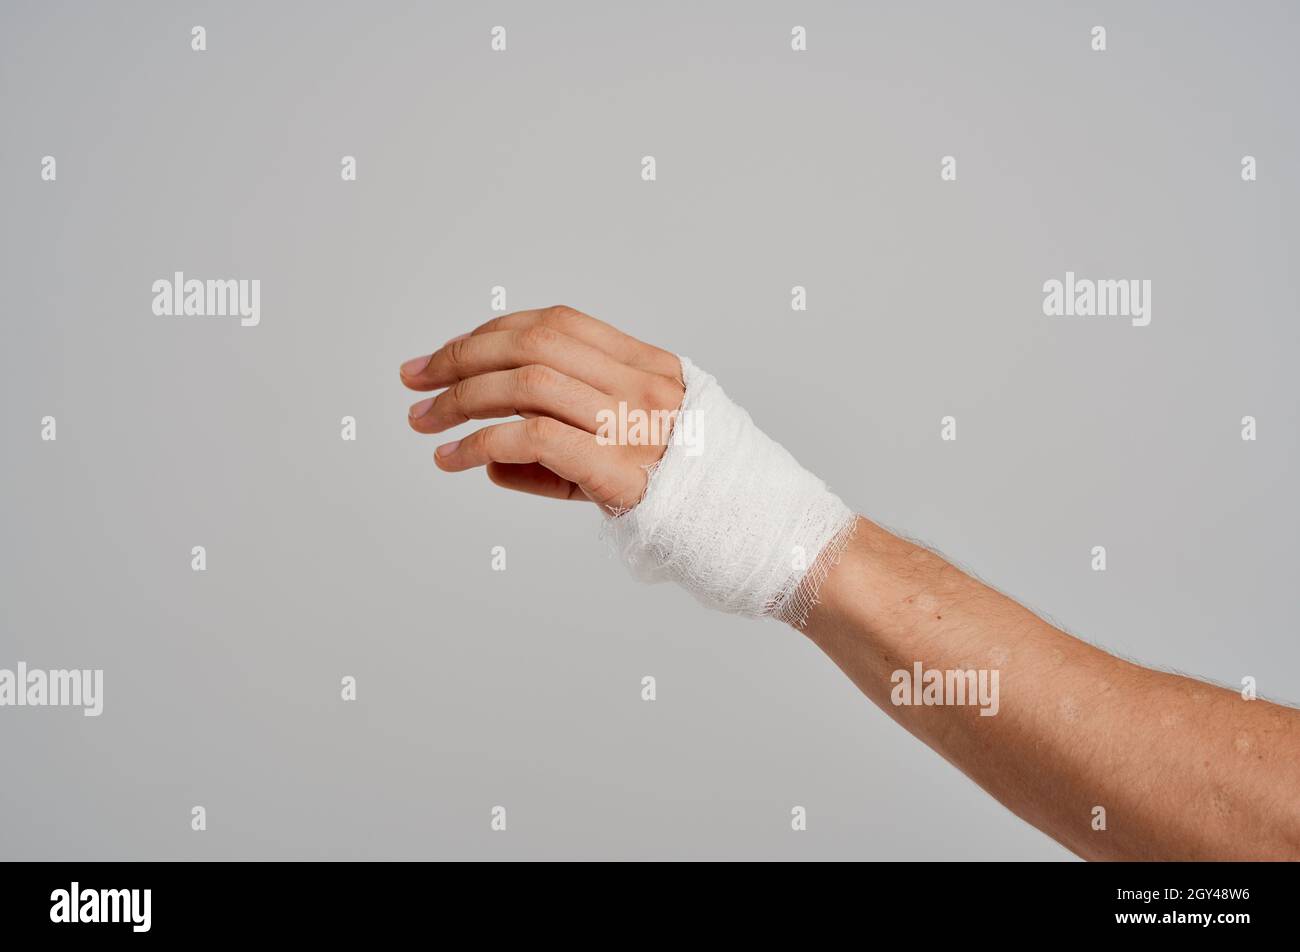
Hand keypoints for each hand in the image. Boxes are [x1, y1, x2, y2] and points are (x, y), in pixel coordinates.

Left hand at [400, 306, 685, 510]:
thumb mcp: (634, 448)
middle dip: (462, 355)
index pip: (557, 324)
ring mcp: (634, 426)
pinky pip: (536, 438)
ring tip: (423, 420)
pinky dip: (480, 442)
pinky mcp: (620, 471)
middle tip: (415, 378)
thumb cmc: (688, 492)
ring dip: (461, 398)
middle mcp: (643, 386)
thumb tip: (490, 457)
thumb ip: (567, 441)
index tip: (447, 353)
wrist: (753, 532)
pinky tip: (452, 458)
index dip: (492, 331)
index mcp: (650, 365)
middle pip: (534, 344)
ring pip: (528, 384)